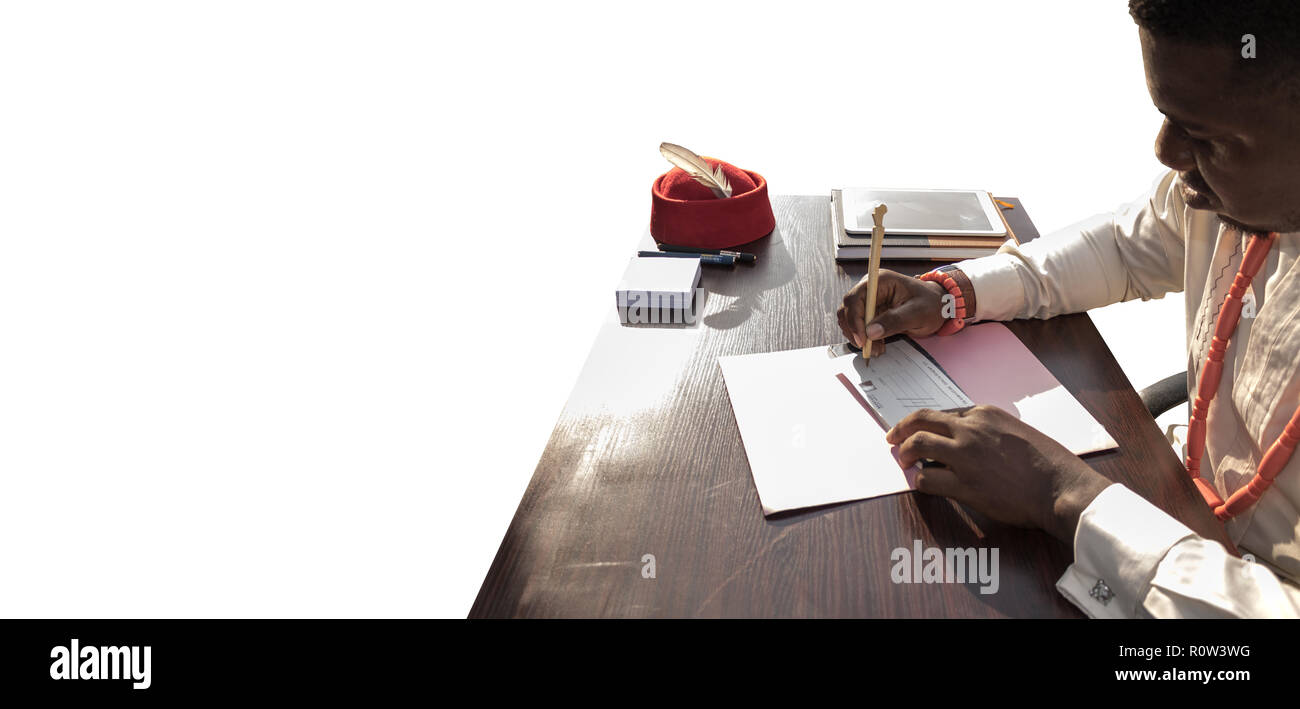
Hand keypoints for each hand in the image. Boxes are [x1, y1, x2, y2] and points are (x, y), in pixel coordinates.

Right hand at [836, 270, 947, 356]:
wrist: (938, 306)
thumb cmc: (931, 304)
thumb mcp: (918, 313)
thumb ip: (895, 321)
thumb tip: (871, 332)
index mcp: (880, 281)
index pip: (855, 298)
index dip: (854, 319)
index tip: (863, 339)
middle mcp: (870, 288)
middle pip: (848, 309)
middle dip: (856, 331)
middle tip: (869, 348)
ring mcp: (869, 300)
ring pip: (850, 319)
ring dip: (859, 336)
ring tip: (876, 349)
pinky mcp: (871, 312)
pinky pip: (859, 326)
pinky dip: (865, 338)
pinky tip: (877, 345)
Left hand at [886, 405, 1111, 543]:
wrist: (1061, 487)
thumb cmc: (1047, 463)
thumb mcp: (1016, 432)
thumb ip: (988, 432)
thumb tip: (963, 442)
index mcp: (984, 414)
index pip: (942, 413)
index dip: (924, 422)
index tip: (914, 429)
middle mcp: (971, 429)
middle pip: (921, 420)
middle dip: (901, 429)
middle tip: (892, 439)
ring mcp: (965, 456)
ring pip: (917, 444)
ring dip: (904, 453)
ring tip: (903, 462)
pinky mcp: (964, 484)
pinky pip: (927, 478)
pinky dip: (919, 480)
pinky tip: (921, 483)